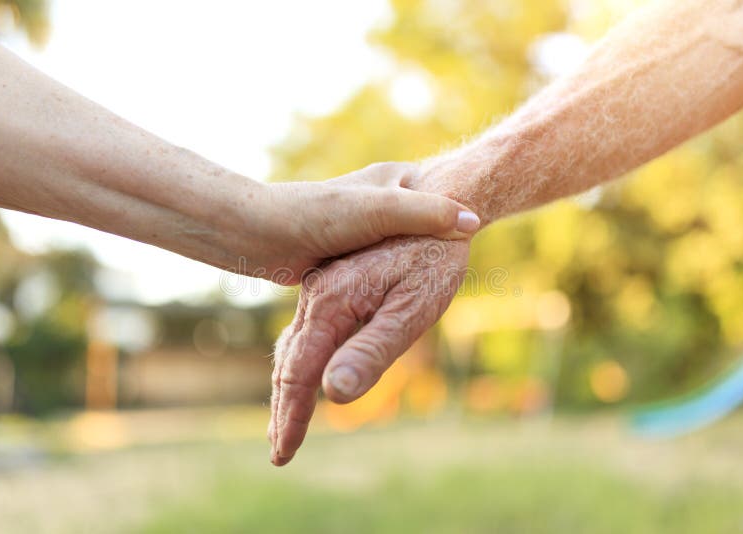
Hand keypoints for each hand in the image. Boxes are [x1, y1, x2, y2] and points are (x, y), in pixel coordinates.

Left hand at [237, 162, 477, 283]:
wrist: (261, 234)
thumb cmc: (320, 215)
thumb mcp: (381, 209)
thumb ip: (427, 213)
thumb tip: (473, 222)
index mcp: (393, 187)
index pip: (440, 198)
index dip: (458, 217)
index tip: (481, 230)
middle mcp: (379, 208)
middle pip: (421, 230)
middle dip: (437, 247)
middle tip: (462, 262)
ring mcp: (362, 235)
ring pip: (398, 255)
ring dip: (410, 270)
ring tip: (435, 285)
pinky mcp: (343, 260)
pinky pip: (374, 274)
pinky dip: (385, 286)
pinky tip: (398, 301)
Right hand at [268, 235, 468, 464]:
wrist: (440, 212)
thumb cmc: (432, 261)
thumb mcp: (411, 309)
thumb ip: (372, 351)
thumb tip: (335, 394)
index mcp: (332, 304)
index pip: (300, 372)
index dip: (291, 415)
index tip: (283, 453)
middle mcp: (318, 296)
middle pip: (291, 362)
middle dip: (284, 408)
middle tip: (279, 451)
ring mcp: (323, 288)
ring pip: (295, 346)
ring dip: (288, 387)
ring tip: (285, 421)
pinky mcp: (334, 285)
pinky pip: (307, 331)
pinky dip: (299, 360)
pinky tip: (306, 370)